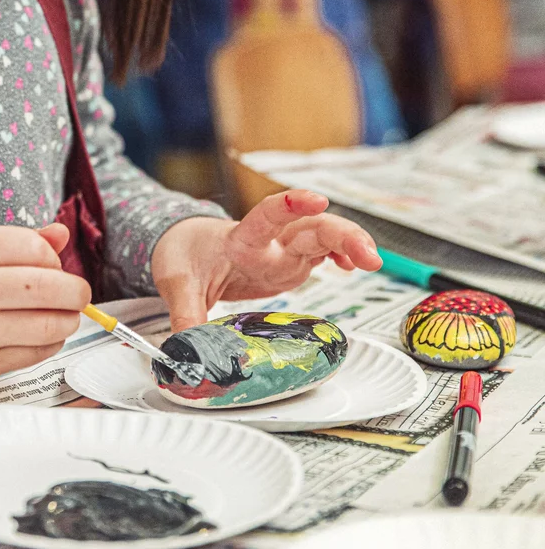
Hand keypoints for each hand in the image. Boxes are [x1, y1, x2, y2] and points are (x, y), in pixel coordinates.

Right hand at [0, 223, 88, 391]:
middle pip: (50, 288)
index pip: (36, 249)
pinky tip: (41, 334)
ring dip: (68, 320)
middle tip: (77, 294)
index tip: (52, 267)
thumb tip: (62, 236)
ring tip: (62, 315)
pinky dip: (50, 342)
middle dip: (76, 292)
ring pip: (50, 325)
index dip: (55, 259)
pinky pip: (37, 353)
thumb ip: (16, 241)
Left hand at [151, 190, 380, 332]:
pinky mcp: (289, 264)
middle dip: (343, 235)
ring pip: (324, 238)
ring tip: (372, 260)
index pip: (268, 215)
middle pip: (311, 228)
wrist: (188, 245)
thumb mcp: (176, 282)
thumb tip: (188, 347)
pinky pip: (322, 253)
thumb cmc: (184, 253)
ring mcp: (283, 252)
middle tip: (369, 256)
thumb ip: (186, 313)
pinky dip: (341, 256)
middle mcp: (269, 242)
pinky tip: (355, 264)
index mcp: (242, 239)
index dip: (293, 205)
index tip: (317, 200)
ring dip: (351, 245)